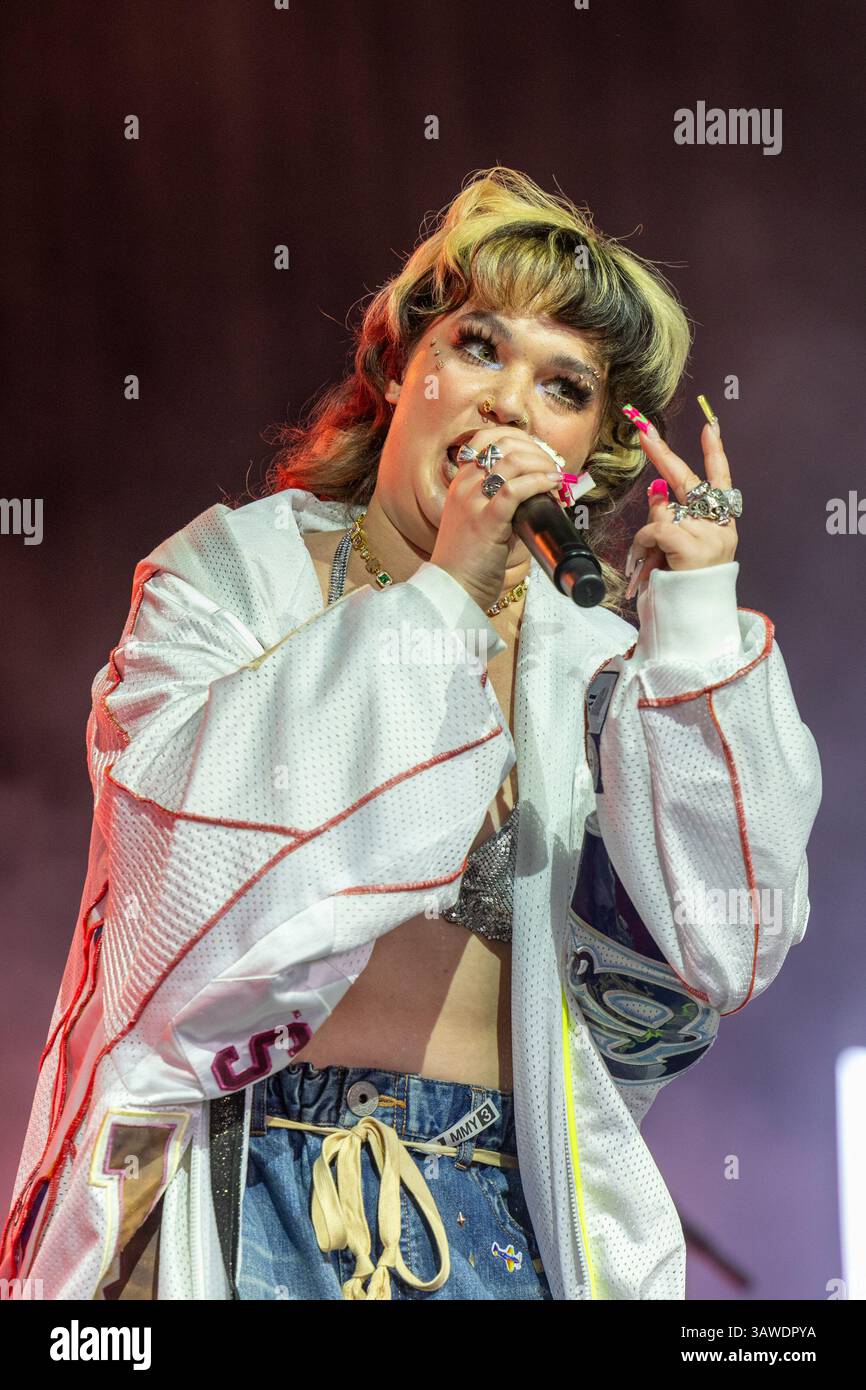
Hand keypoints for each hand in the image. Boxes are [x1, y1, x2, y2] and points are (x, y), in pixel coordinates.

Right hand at [430, 426, 565, 613]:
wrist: (452, 589)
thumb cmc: (469, 560)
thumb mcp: (480, 521)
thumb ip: (501, 503)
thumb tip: (539, 492)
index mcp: (460, 482)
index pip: (489, 439)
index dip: (521, 440)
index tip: (540, 454)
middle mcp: (464, 485)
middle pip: (504, 446)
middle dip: (536, 451)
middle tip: (554, 467)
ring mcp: (473, 501)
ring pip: (512, 462)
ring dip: (542, 465)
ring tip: (557, 476)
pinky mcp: (486, 520)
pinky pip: (515, 490)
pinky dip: (539, 482)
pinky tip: (552, 485)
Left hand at [624, 414, 738, 599]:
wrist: (693, 623)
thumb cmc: (684, 589)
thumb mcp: (678, 550)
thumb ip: (672, 520)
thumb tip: (656, 493)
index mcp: (721, 526)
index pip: (721, 481)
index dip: (715, 454)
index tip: (711, 427)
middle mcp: (720, 527)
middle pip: (688, 482)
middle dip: (663, 454)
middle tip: (644, 429)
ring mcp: (710, 535)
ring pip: (663, 511)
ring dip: (648, 532)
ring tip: (650, 559)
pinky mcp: (693, 545)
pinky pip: (656, 528)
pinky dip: (644, 542)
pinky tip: (646, 559)